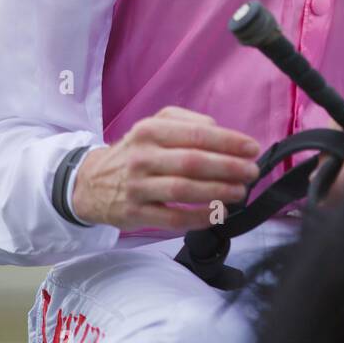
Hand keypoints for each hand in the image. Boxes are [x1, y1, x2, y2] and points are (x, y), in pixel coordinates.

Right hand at [71, 106, 261, 231]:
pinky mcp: (134, 213)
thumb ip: (187, 122)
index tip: (252, 148)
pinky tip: (218, 213)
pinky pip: (172, 219)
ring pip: (184, 190)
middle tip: (252, 172)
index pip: (197, 134)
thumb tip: (220, 130)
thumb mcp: (153, 125)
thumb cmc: (134, 152)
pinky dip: (199, 217)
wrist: (91, 182)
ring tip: (240, 192)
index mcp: (150, 130)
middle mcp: (142, 156)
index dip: (229, 142)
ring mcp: (137, 186)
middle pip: (193, 162)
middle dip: (229, 167)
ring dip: (218, 192)